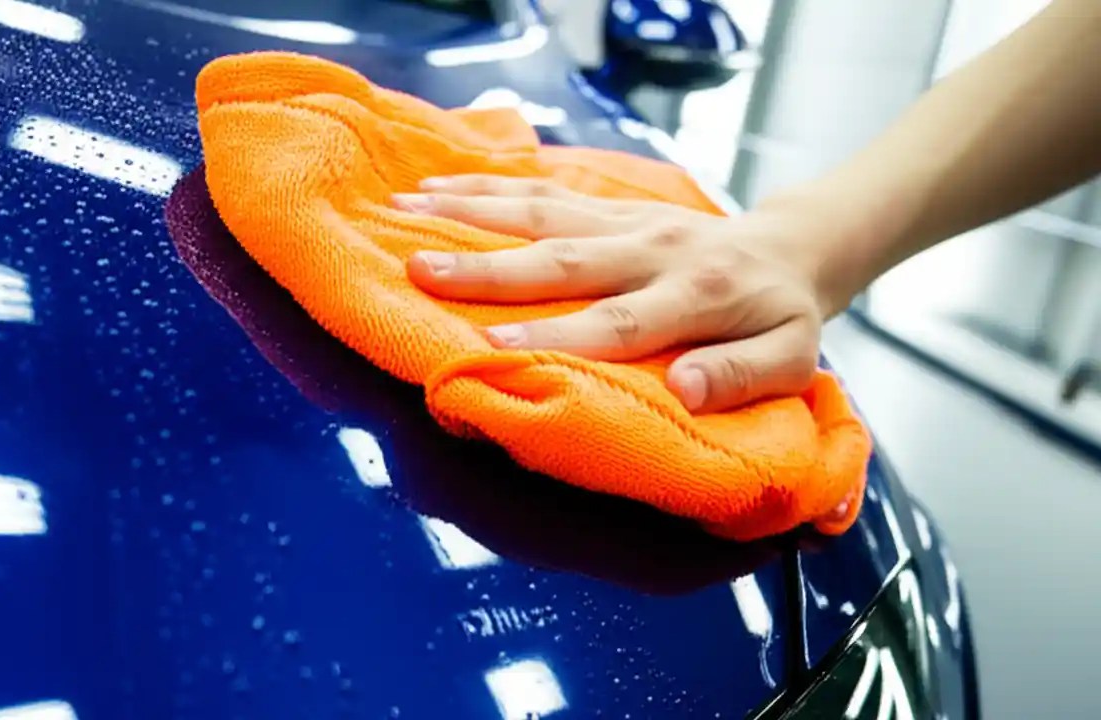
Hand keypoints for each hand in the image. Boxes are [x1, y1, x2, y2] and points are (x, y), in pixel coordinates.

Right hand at [395, 175, 841, 413]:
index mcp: (699, 292)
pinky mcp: (610, 204)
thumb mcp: (793, 359)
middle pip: (565, 256)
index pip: (621, 320)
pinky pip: (545, 191)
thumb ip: (743, 375)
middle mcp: (653, 247)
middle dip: (488, 267)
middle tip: (420, 270)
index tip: (496, 346)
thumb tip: (684, 389)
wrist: (790, 246)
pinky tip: (438, 184)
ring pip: (544, 210)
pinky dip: (489, 187)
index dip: (559, 334)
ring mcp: (628, 219)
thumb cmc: (782, 317)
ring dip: (472, 210)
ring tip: (406, 209)